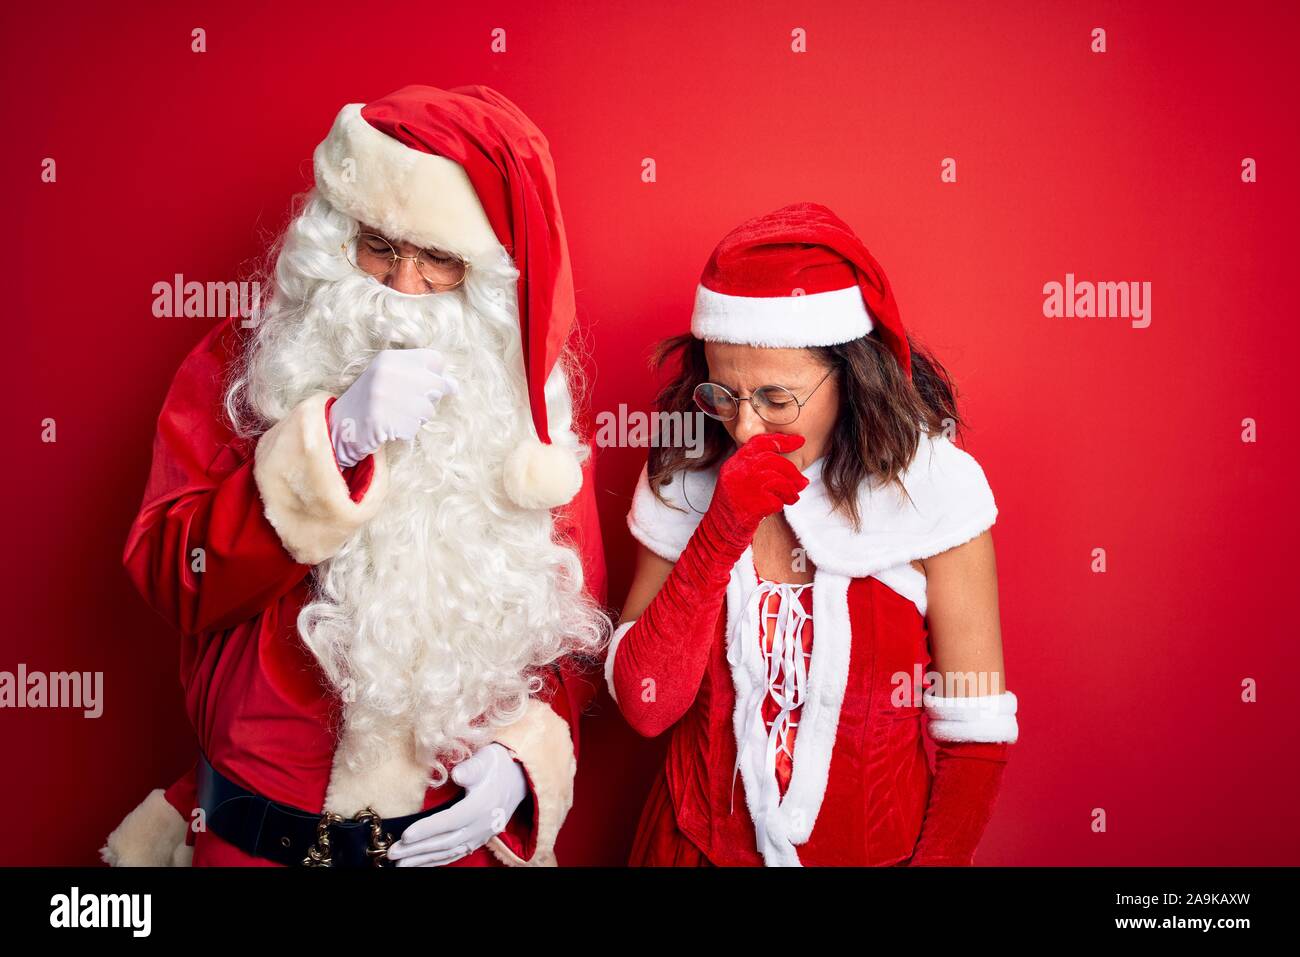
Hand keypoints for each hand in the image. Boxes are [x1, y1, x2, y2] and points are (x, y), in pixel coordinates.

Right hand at [328, 348, 458, 467]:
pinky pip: (416, 427)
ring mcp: (388, 397)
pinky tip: (390, 426)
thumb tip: (454, 386)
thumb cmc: (372, 401)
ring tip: (396, 415)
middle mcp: (389, 373)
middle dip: (429, 398)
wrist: (340, 425)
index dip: (435, 374)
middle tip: (407, 404)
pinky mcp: (387, 420)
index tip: (423, 384)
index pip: (435, 359)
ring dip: (418, 417)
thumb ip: (421, 376)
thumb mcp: (390, 377)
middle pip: (438, 385)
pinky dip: (407, 430)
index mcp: (390, 358)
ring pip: (429, 409)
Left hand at [386, 743, 527, 866]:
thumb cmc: (498, 765)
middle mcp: (482, 825)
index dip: (427, 829)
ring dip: (423, 859)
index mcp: (482, 805)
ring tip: (400, 864)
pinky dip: (437, 861)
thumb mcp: (487, 758)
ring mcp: (481, 835)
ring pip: (449, 852)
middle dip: (418, 849)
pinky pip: (456, 854)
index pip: (450, 820)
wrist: (521, 778)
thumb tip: (457, 774)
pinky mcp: (479, 839)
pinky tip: (420, 864)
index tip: (405, 835)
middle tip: (393, 853)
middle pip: (446, 841)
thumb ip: (472, 767)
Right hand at [707, 432, 809, 540]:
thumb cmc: (733, 507)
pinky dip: (780, 504)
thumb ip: (756, 469)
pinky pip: (775, 500)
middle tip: (802, 482)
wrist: (720, 531)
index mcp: (734, 463)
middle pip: (773, 461)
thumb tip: (789, 467)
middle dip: (792, 471)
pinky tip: (776, 508)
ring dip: (790, 491)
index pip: (760, 442)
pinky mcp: (751, 506)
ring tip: (793, 498)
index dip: (782, 440)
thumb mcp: (738, 480)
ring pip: (778, 480)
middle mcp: (737, 472)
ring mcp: (743, 488)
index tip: (800, 440)